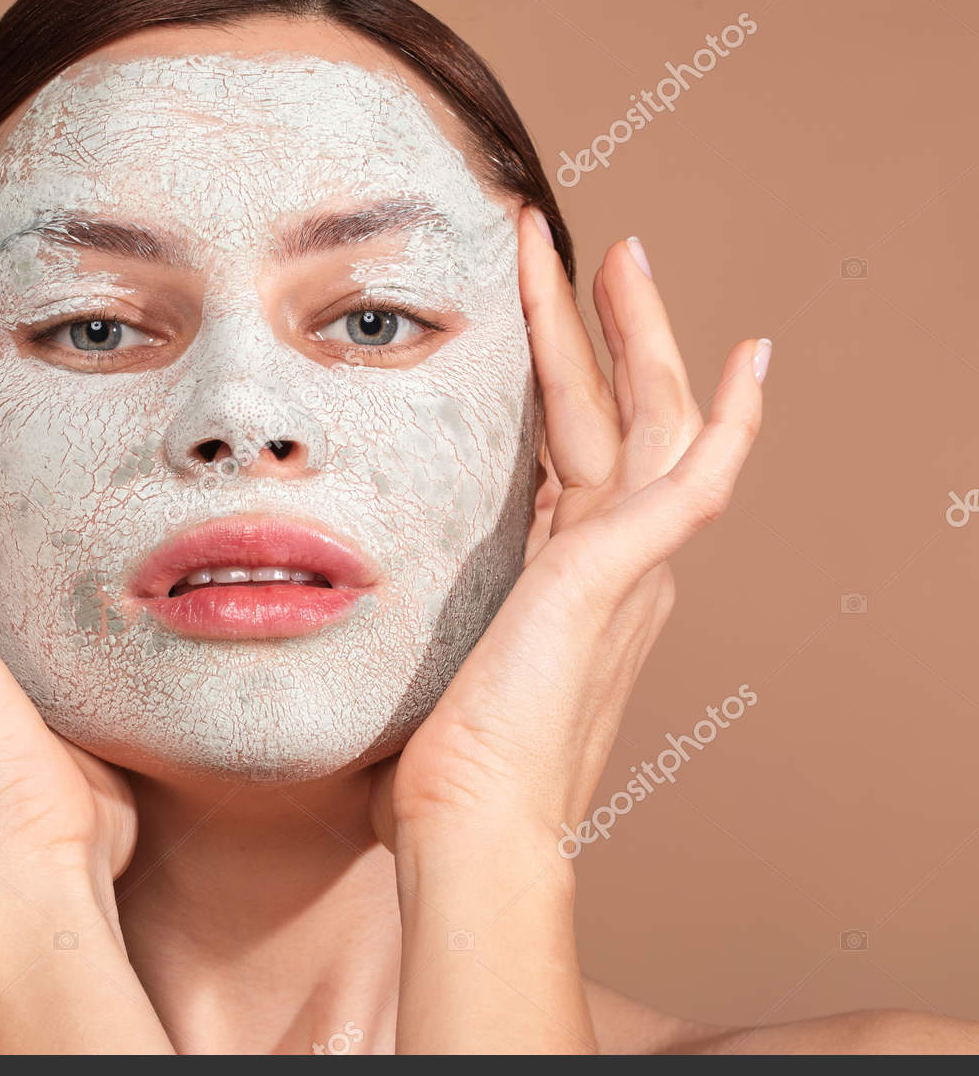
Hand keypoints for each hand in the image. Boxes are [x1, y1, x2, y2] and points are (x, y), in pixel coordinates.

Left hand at [377, 216, 766, 842]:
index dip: (566, 382)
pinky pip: (699, 478)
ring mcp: (624, 570)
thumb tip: (326, 600)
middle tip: (606, 252)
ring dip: (639, 333)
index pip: (573, 451)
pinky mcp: (618, 571)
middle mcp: (607, 569)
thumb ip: (415, 616)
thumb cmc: (436, 771)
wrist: (465, 823)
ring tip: (618, 253)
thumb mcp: (425, 660)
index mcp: (559, 581)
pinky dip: (733, 421)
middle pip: (628, 420)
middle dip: (614, 332)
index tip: (546, 327)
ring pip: (653, 420)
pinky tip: (749, 359)